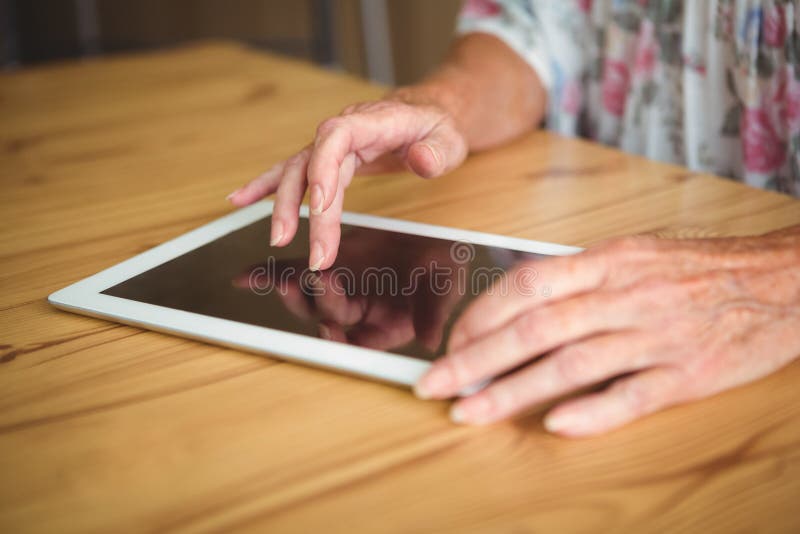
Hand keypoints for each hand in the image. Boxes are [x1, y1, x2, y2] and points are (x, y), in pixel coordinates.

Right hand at [227, 97, 467, 270]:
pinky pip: (292, 171)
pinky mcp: (327, 158)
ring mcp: (332, 144)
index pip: (336, 136)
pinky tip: (239, 200)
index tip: (323, 205)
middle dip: (306, 208)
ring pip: (298, 172)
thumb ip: (437, 153)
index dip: (324, 168)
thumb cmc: (438, 127)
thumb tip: (420, 161)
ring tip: (278, 239)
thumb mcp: (450, 139)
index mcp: (372, 120)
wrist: (430, 112)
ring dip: (285, 206)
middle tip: (315, 253)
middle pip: (312, 164)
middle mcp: (344, 129)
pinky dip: (266, 185)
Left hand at [234, 228, 466, 352]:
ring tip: (282, 281)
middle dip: (319, 303)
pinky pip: (291, 271)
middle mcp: (356, 313)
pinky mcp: (324, 265)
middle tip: (316, 283)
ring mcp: (337, 289)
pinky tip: (245, 278)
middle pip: (328, 316)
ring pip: (308, 297)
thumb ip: (435, 312)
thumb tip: (431, 341)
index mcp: (382, 327)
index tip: (330, 331)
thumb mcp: (444, 286)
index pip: (357, 341)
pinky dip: (267, 274)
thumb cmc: (441, 269)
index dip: (341, 340)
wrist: (431, 240)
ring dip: (293, 291)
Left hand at [414, 231, 799, 436]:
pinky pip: (632, 395)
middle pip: (535, 330)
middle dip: (474, 360)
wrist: (782, 280)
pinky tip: (555, 426)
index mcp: (608, 261)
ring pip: (571, 365)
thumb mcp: (633, 253)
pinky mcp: (688, 373)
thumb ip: (578, 276)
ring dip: (513, 391)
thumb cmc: (699, 267)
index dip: (479, 316)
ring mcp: (657, 335)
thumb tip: (517, 301)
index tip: (451, 342)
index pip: (526, 286)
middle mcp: (625, 295)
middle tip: (434, 385)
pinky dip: (592, 411)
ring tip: (471, 411)